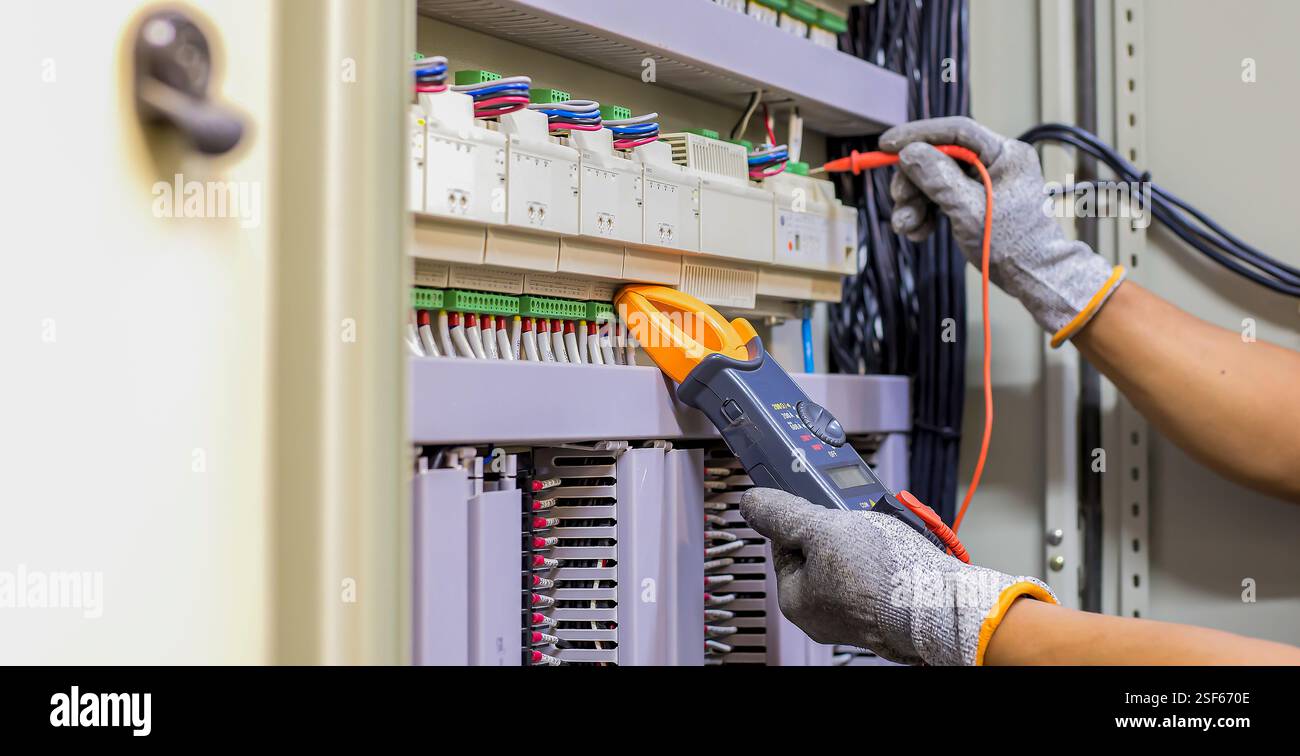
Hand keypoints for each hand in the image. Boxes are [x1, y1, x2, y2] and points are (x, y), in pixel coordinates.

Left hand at [740, 487, 1055, 665]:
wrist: (941, 603)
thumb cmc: (881, 578)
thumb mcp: (820, 528)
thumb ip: (783, 513)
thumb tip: (753, 502)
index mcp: (796, 599)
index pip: (783, 543)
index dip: (798, 514)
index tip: (811, 496)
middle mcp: (823, 612)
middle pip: (819, 550)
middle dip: (839, 524)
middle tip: (854, 512)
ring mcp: (857, 613)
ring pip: (853, 557)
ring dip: (866, 534)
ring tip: (882, 527)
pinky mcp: (889, 608)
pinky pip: (880, 570)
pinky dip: (889, 552)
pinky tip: (899, 545)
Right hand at [880, 116, 1123, 344]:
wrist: (1032, 277)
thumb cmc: (1012, 245)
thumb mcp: (969, 210)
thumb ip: (939, 179)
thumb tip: (910, 152)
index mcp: (1004, 154)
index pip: (956, 132)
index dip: (918, 134)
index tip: (886, 144)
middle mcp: (995, 162)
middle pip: (940, 157)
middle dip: (913, 181)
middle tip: (899, 201)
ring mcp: (984, 182)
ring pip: (935, 179)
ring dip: (915, 202)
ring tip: (906, 226)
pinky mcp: (974, 200)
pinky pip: (941, 197)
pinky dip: (925, 213)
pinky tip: (918, 232)